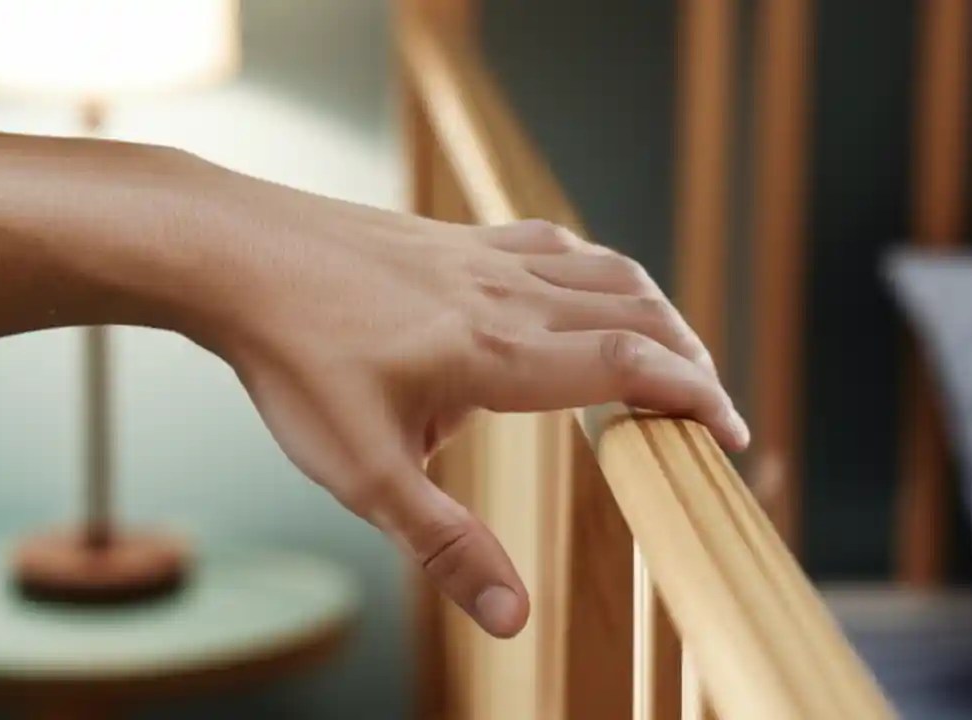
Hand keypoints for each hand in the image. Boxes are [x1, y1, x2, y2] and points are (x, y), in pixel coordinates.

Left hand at [192, 181, 748, 638]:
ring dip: (654, 311)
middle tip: (711, 406)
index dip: (695, 397)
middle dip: (690, 359)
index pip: (631, 366)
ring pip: (605, 269)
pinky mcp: (456, 238)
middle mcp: (510, 296)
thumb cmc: (295, 360)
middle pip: (637, 312)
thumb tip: (512, 617)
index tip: (733, 433)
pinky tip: (583, 288)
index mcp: (500, 355)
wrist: (238, 255)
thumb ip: (445, 545)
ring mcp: (485, 257)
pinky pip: (553, 243)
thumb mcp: (365, 472)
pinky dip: (594, 270)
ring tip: (671, 352)